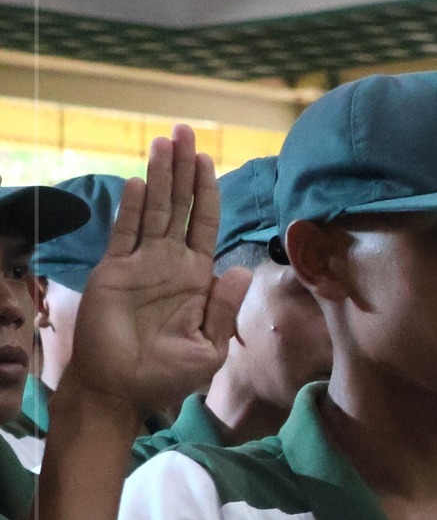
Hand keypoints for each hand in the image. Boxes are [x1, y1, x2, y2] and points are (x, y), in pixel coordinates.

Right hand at [67, 126, 249, 416]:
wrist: (122, 389)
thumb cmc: (167, 374)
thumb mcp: (209, 347)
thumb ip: (224, 309)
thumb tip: (239, 268)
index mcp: (196, 277)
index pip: (206, 224)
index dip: (208, 191)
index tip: (208, 159)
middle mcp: (169, 263)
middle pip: (180, 205)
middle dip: (184, 169)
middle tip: (184, 130)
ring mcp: (141, 264)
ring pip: (155, 210)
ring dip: (161, 176)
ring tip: (165, 141)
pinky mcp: (114, 272)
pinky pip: (126, 233)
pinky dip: (134, 207)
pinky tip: (142, 182)